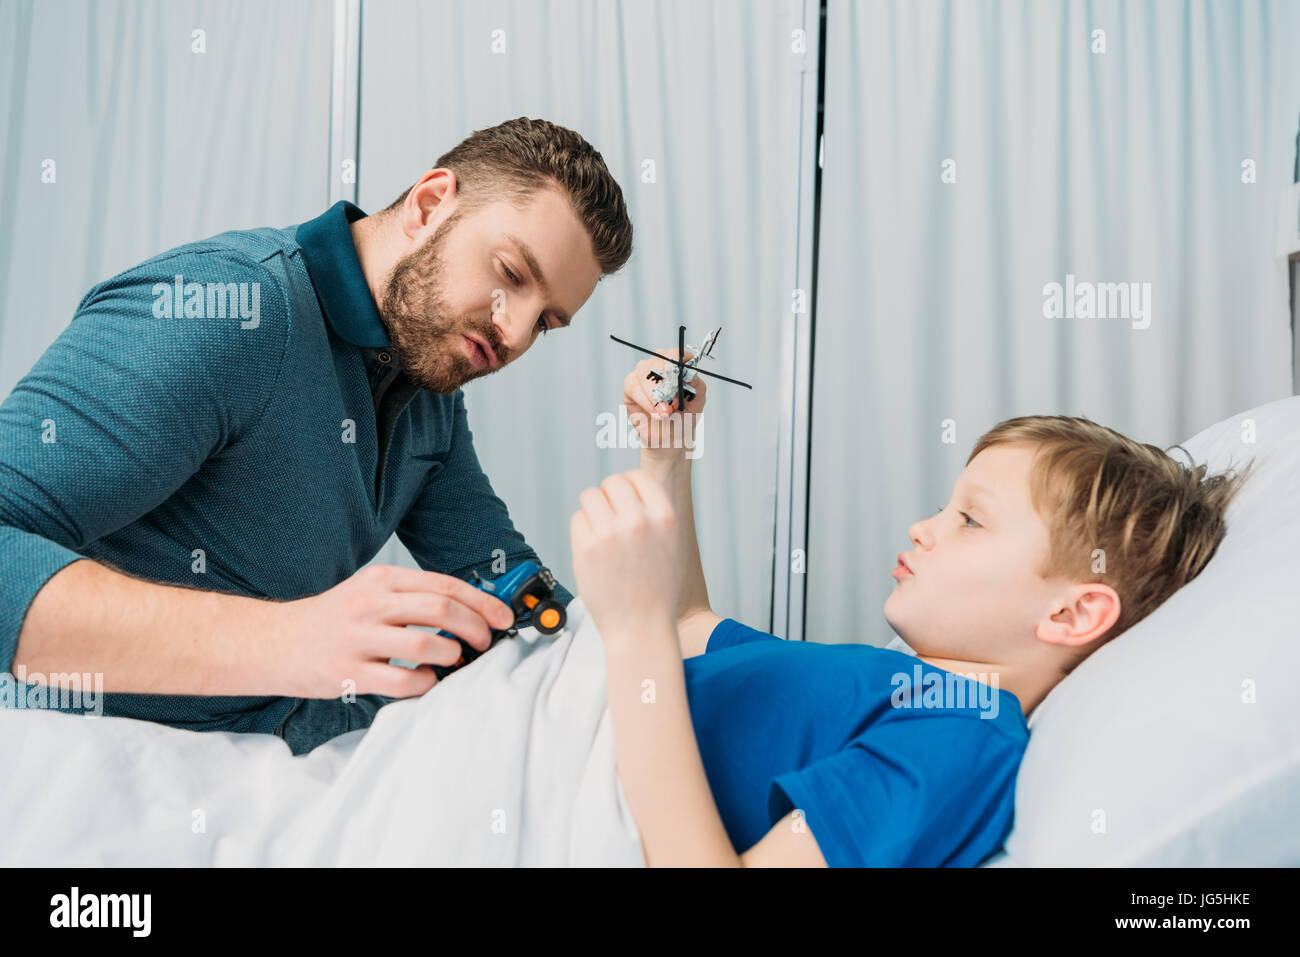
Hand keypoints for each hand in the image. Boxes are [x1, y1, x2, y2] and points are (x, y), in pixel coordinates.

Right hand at [275, 564, 515, 698]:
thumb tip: (469, 609)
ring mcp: (358, 638)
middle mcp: (371, 603)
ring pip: (427, 643)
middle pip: (443, 609)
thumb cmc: (332, 620)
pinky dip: (426, 683)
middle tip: (485, 642)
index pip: (445, 585)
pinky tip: (425, 680)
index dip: (482, 602)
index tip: (503, 617)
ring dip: (452, 655)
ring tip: (453, 659)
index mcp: (381, 580)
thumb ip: (411, 598)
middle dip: (476, 627)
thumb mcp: (369, 593)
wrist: (274, 642)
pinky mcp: (348, 671)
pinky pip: (404, 680)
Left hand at [570, 470, 678, 642]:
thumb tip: (624, 483)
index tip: (626, 504)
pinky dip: (582, 531)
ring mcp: (610, 534)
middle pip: (611, 482)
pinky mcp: (585, 548)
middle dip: (608, 497)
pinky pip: (577, 519)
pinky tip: (593, 552)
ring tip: (601, 536)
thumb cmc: (653, 586)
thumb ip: (650, 512)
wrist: (640, 627)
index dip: (629, 487)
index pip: (637, 476)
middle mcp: (638, 521)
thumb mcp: (667, 542)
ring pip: (590, 496)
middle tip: (610, 521)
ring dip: (592, 511)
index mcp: (664, 517)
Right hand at [622, 348, 707, 469]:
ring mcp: (644, 373)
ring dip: (655, 394)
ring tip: (664, 413)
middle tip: (671, 405)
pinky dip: (645, 400)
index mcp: (679, 364)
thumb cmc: (683, 419)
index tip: (679, 381)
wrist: (668, 438)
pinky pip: (634, 386)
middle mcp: (661, 364)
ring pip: (645, 372)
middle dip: (666, 384)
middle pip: (660, 360)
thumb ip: (697, 386)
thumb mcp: (697, 403)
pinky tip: (653, 412)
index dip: (678, 365)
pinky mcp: (631, 385)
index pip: (679, 354)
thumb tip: (691, 374)